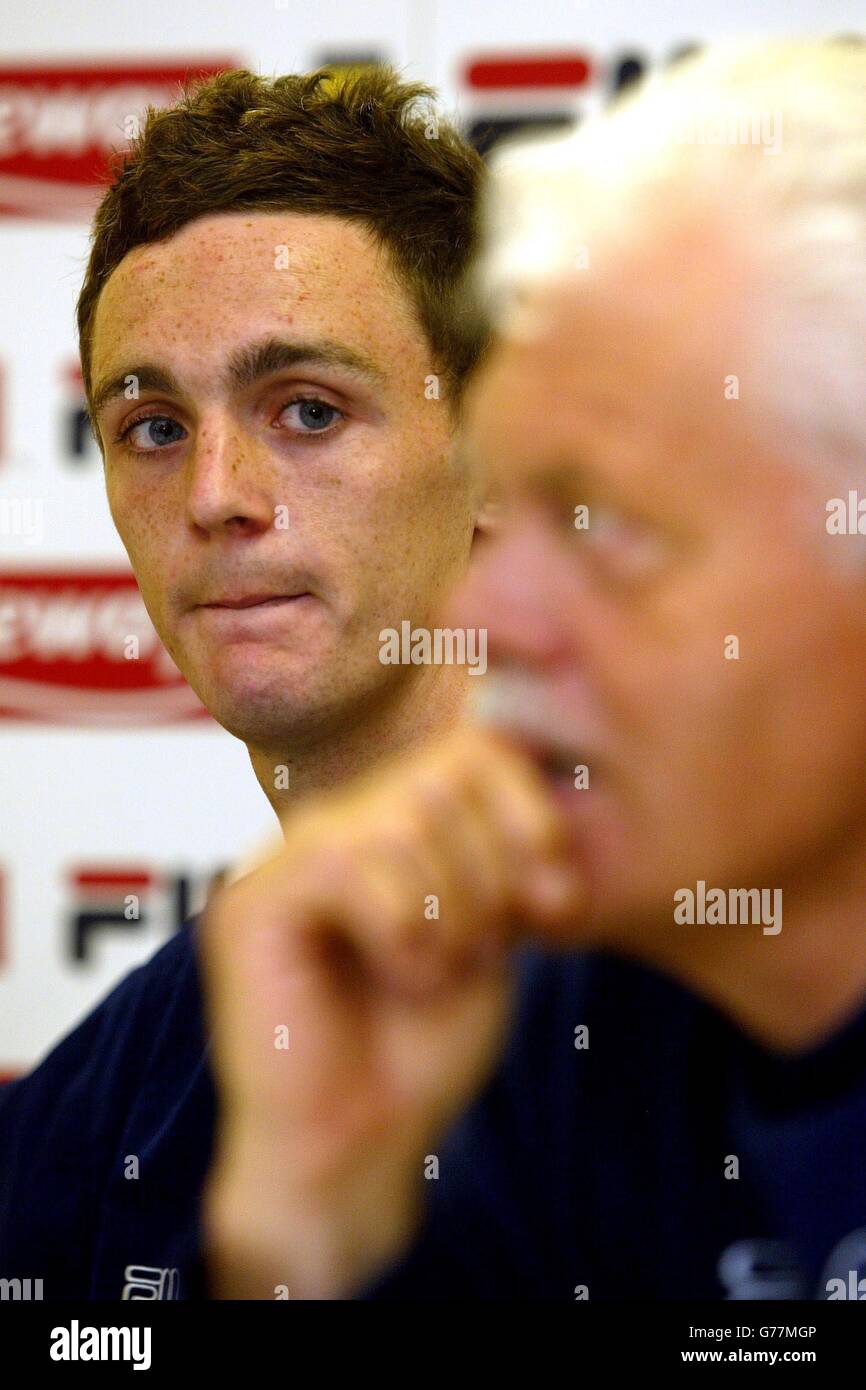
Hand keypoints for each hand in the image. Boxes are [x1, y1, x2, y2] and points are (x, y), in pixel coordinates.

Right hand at [199, 724, 583, 1297]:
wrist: (353, 1151)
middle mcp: (332, 824)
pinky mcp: (251, 901)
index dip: (527, 810)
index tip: (555, 898)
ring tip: (436, 972)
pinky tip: (398, 975)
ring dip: (449, 911)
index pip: (469, 747)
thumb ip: (503, 854)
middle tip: (486, 949)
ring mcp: (283, 855)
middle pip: (441, 773)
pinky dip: (397, 928)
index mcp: (388, 825)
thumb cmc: (418, 1049)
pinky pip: (346, 863)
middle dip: (492, 871)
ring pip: (399, 820)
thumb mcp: (489, 933)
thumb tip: (550, 774)